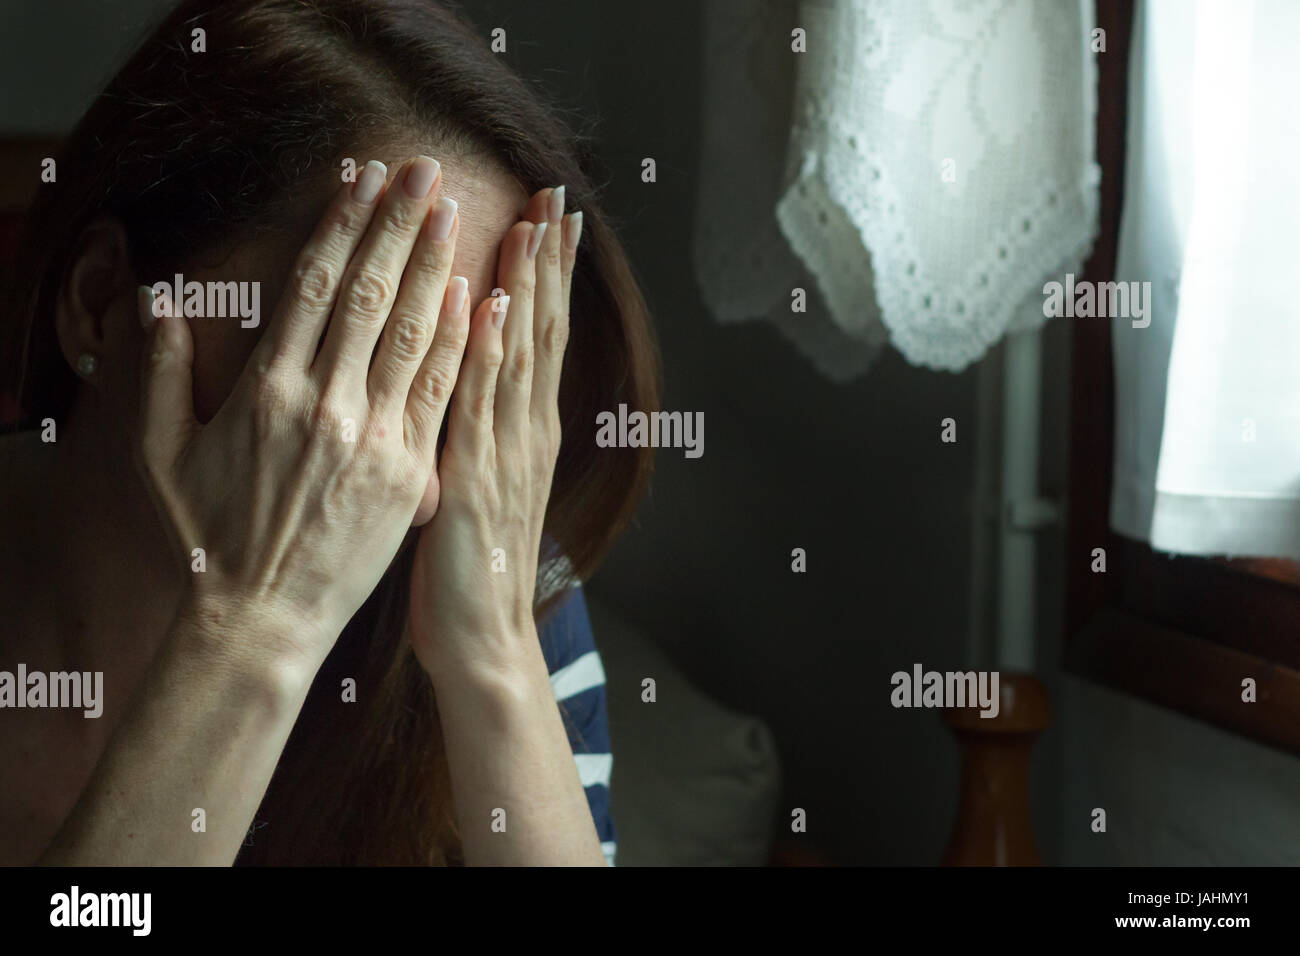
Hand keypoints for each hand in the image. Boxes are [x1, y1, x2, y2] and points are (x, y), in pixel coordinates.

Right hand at [136, 157, 469, 672]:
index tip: (361, 179)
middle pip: (365, 295)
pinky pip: (438, 392)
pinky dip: (457, 340)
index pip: (309, 288)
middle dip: (395, 226)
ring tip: (451, 210)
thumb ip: (162, 376)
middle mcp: (323, 404)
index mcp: (266, 391)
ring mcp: (372, 437)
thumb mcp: (163, 456)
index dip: (338, 227)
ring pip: (408, 333)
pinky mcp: (408, 471)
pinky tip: (475, 294)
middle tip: (422, 170)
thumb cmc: (211, 539)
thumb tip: (162, 304)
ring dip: (432, 265)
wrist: (262, 618)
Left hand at [408, 187, 581, 680]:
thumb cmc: (470, 567)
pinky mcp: (476, 479)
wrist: (484, 639)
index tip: (550, 217)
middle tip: (557, 195)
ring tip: (535, 224)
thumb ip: (481, 429)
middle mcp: (525, 432)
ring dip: (525, 286)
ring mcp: (506, 453)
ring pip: (518, 353)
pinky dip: (485, 352)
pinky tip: (487, 306)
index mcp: (524, 430)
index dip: (545, 275)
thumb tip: (469, 380)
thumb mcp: (479, 485)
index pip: (537, 336)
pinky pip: (479, 404)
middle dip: (547, 261)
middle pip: (539, 330)